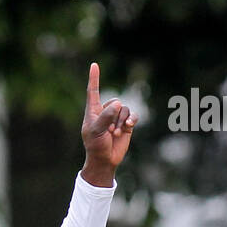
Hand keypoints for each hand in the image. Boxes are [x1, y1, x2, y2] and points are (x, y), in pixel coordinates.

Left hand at [80, 61, 137, 184]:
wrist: (105, 160)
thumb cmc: (96, 146)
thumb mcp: (97, 131)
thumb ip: (106, 116)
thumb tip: (117, 103)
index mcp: (93, 111)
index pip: (93, 91)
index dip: (94, 78)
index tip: (94, 65)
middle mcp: (105, 111)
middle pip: (115, 101)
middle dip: (114, 116)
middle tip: (108, 131)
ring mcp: (116, 117)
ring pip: (124, 109)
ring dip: (121, 122)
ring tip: (114, 134)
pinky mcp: (126, 124)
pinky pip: (132, 115)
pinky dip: (131, 120)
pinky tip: (129, 126)